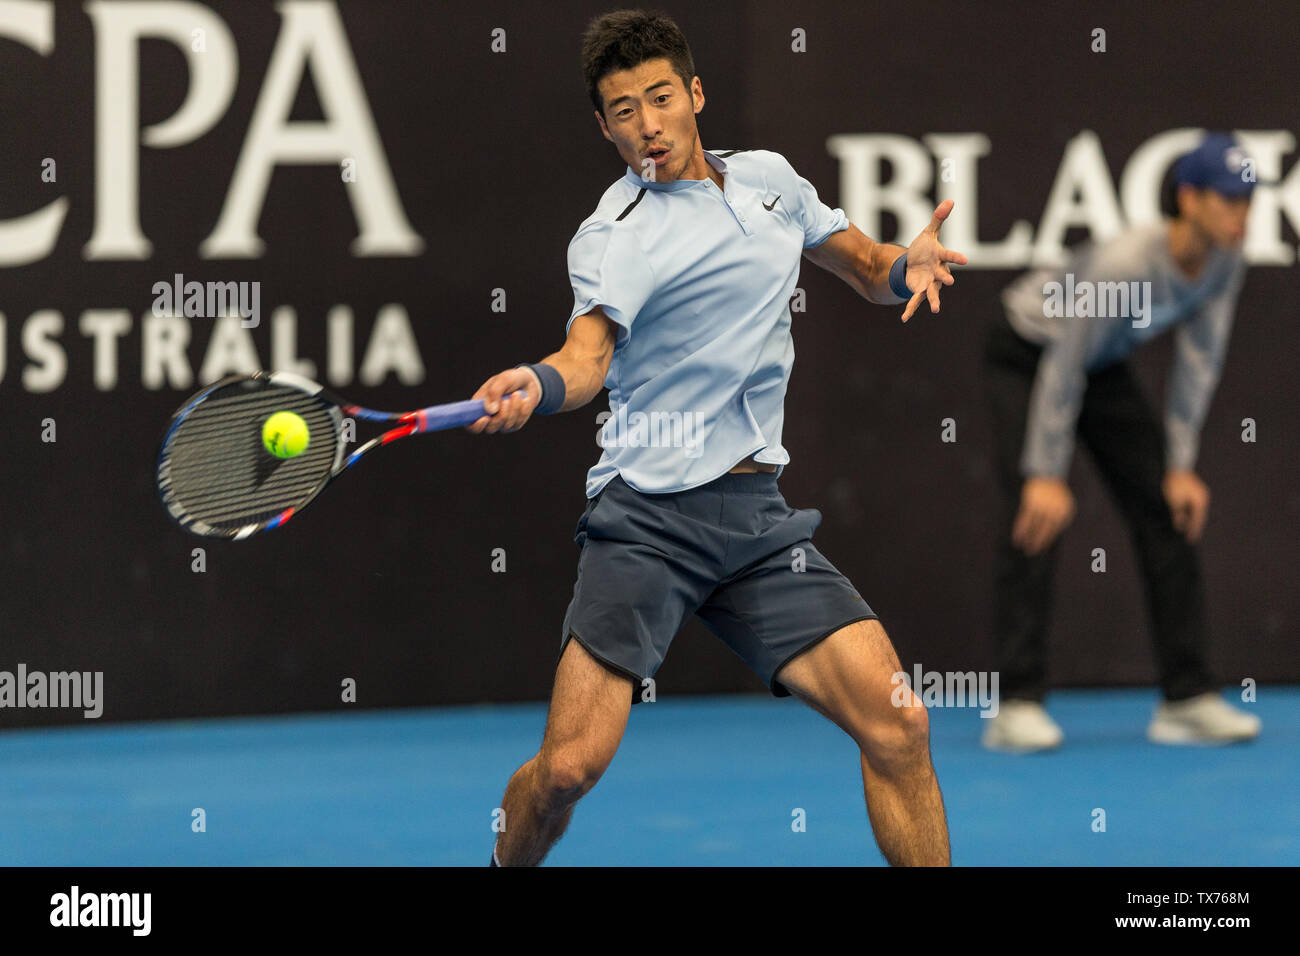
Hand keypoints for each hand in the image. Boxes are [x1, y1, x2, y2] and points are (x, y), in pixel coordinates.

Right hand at [466, 366, 539, 433]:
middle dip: (501, 416)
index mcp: (478, 406)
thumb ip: (494, 392)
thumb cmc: (511, 379)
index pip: (470, 425)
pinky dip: (523, 410)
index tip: (485, 418)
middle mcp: (489, 417)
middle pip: (490, 428)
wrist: (529, 382)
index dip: (475, 426)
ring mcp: (502, 422)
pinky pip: (518, 423)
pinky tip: (524, 400)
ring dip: (513, 409)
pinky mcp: (515, 424)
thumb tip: (490, 410)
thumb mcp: (502, 379)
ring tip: (517, 394)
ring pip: (505, 426)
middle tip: (506, 401)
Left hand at [901, 199, 968, 321]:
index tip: (965, 260)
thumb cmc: (926, 249)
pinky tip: (904, 319)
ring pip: (932, 292)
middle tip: (950, 282)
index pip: (950, 255)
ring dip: (934, 300)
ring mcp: (929, 283)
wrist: (916, 264)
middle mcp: (938, 272)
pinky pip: (914, 301)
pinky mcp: (919, 291)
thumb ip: (938, 219)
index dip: (957, 257)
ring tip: (936, 309)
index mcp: (941, 257)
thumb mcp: (929, 233)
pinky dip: (910, 310)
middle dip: (945, 278)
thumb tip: (950, 200)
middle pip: (942, 275)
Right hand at [1012, 477, 1075, 555]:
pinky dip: (1020, 529)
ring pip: (1034, 526)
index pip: (1054, 532)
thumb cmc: (1054, 494)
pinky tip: (1016, 537)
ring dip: (1027, 537)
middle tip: (1031, 552)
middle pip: (1045, 530)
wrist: (1048, 474)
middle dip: (1037, 542)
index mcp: (1064, 513)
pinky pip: (1024, 519)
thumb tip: (1046, 538)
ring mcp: (1043, 507)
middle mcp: (1055, 511)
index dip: (1046, 541)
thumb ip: (1056, 520)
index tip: (1039, 550)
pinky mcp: (1031, 502)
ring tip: (1022, 546)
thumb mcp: (1060, 507)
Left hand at [1162, 469, 1209, 542]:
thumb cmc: (1174, 483)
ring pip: (1194, 510)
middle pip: (1198, 516)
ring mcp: (1199, 493)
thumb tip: (1179, 526)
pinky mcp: (1193, 490)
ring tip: (1184, 528)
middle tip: (1189, 537)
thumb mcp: (1174, 501)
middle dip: (1192, 526)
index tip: (1191, 540)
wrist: (1175, 465)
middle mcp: (1202, 498)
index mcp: (1200, 501)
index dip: (1194, 531)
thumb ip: (1177, 514)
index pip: (1198, 520)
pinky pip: (1191, 504)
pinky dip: (1186, 511)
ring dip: (1189, 518)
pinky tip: (1181, 516)